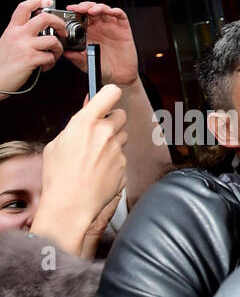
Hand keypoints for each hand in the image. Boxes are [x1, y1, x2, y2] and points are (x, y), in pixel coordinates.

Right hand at [0, 0, 64, 96]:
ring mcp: (25, 46)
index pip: (24, 7)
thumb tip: (37, 30)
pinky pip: (51, 58)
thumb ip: (20, 33)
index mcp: (12, 29)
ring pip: (53, 40)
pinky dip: (52, 63)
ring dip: (58, 49)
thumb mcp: (7, 41)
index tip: (47, 1)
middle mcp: (18, 35)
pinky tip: (45, 66)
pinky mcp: (31, 59)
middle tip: (62, 31)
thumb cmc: (2, 63)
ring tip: (53, 55)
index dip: (37, 1)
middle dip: (59, 23)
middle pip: (44, 18)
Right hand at [30, 85, 127, 256]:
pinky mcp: (125, 166)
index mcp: (86, 123)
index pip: (110, 93)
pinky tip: (100, 171)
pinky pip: (122, 157)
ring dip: (114, 140)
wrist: (71, 203)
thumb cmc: (59, 175)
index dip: (109, 93)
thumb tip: (86, 112)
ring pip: (123, 136)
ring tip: (96, 155)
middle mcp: (106, 133)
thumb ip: (75, 125)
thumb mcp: (57, 143)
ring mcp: (118, 150)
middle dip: (112, 120)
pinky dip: (114, 161)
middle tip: (99, 130)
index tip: (107, 96)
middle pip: (121, 115)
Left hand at [61, 2, 139, 86]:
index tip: (68, 11)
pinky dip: (115, 11)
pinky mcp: (123, 28)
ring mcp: (110, 27)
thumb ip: (76, 57)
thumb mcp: (85, 63)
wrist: (119, 77)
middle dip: (84, 6)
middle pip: (90, 9)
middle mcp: (98, 27)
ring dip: (97, 7)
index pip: (79, 16)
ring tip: (91, 11)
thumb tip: (65, 51)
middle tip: (78, 9)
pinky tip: (110, 12)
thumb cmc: (102, 68)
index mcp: (87, 33)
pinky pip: (120, 15)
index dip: (74, 12)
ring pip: (103, 9)